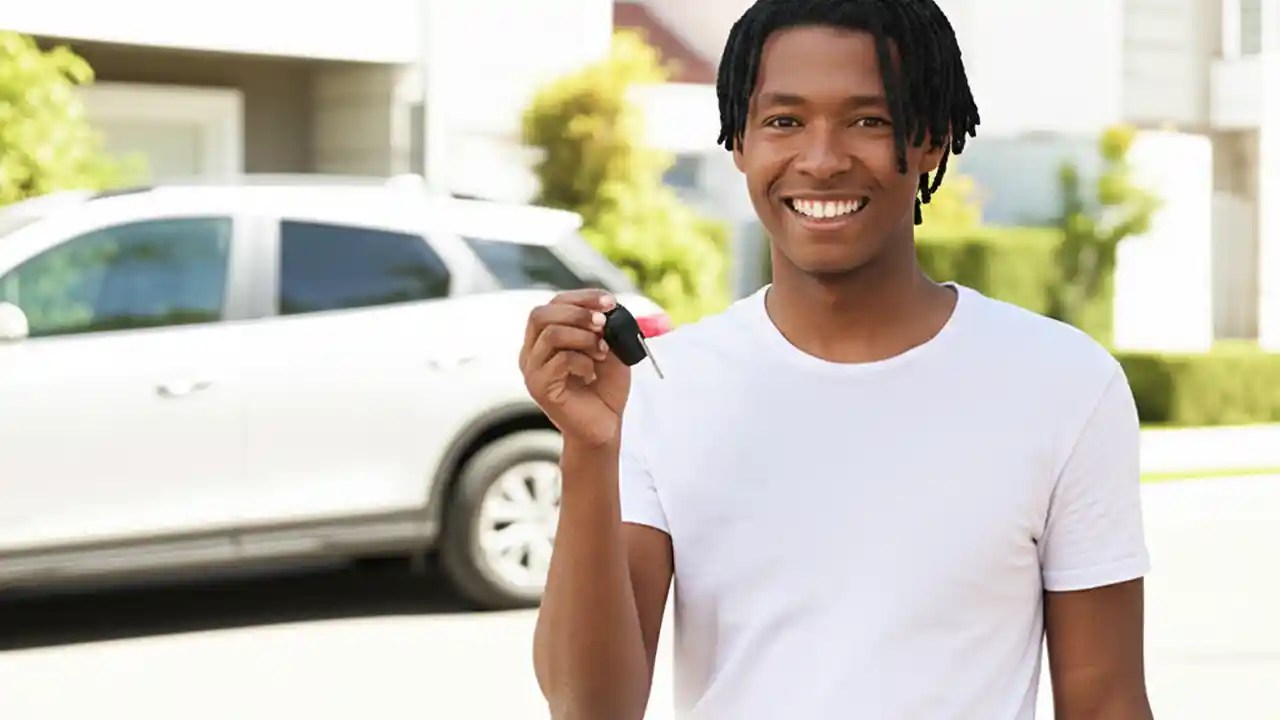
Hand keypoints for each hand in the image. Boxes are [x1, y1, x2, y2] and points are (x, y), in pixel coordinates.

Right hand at [520, 289, 629, 447]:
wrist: (604, 427)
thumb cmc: (605, 388)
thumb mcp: (611, 349)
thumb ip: (608, 326)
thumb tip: (611, 306)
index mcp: (545, 338)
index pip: (553, 303)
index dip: (582, 297)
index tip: (610, 302)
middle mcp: (531, 351)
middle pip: (541, 313)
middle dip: (578, 313)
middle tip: (603, 324)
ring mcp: (532, 369)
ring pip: (552, 333)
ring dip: (585, 338)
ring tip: (602, 353)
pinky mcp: (539, 387)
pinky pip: (560, 360)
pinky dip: (583, 362)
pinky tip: (591, 375)